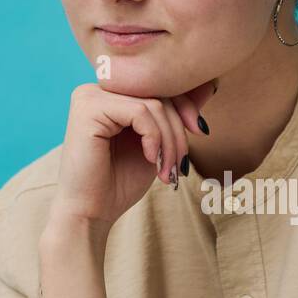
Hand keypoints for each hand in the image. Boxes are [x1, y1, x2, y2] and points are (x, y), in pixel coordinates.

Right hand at [48, 77, 217, 229]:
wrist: (90, 213)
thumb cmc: (119, 182)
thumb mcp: (157, 144)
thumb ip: (175, 115)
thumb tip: (210, 86)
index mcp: (112, 93)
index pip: (159, 85)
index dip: (186, 106)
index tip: (200, 131)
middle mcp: (98, 88)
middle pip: (158, 92)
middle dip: (178, 131)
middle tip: (180, 165)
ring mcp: (90, 96)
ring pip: (153, 104)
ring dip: (170, 141)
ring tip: (167, 170)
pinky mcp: (88, 108)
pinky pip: (140, 112)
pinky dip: (154, 138)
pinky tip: (150, 159)